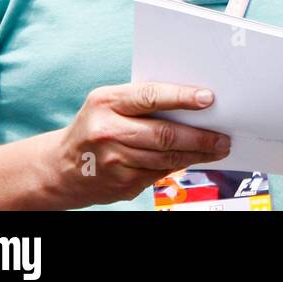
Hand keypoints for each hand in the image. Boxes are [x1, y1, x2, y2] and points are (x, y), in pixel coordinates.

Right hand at [48, 82, 229, 207]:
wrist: (59, 168)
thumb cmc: (95, 126)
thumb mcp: (108, 103)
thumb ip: (143, 100)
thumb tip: (193, 102)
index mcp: (106, 102)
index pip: (151, 96)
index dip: (182, 97)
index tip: (208, 99)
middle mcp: (108, 132)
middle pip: (164, 134)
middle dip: (200, 137)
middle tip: (222, 137)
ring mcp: (114, 162)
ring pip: (166, 159)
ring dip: (197, 155)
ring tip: (217, 149)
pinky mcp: (122, 184)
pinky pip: (159, 173)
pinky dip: (179, 166)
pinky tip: (193, 160)